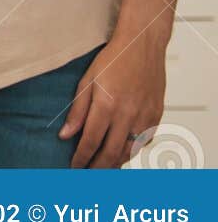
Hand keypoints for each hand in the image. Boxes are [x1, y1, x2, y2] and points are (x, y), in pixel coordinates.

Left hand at [60, 32, 167, 168]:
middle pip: (111, 153)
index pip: (91, 142)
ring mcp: (145, 117)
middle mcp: (128, 115)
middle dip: (97, 168)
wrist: (142, 46)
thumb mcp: (87, 81)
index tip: (74, 166)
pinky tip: (122, 152)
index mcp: (107, 106)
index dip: (81, 158)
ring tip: (102, 169)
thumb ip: (77, 110)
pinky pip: (144, 141)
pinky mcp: (156, 116)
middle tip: (86, 175)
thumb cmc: (113, 60)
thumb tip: (65, 135)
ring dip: (115, 163)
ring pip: (129, 151)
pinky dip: (131, 150)